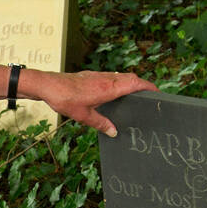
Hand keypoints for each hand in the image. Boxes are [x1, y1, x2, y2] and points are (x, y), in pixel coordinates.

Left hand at [37, 71, 157, 137]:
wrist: (48, 85)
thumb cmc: (65, 99)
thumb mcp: (84, 116)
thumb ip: (101, 124)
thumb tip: (114, 132)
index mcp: (109, 88)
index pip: (135, 83)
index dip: (149, 87)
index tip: (158, 93)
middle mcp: (107, 79)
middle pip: (132, 78)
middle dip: (143, 85)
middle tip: (150, 96)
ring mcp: (99, 75)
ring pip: (122, 76)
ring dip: (131, 83)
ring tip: (136, 95)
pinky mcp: (92, 76)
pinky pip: (112, 77)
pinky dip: (119, 83)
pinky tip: (115, 93)